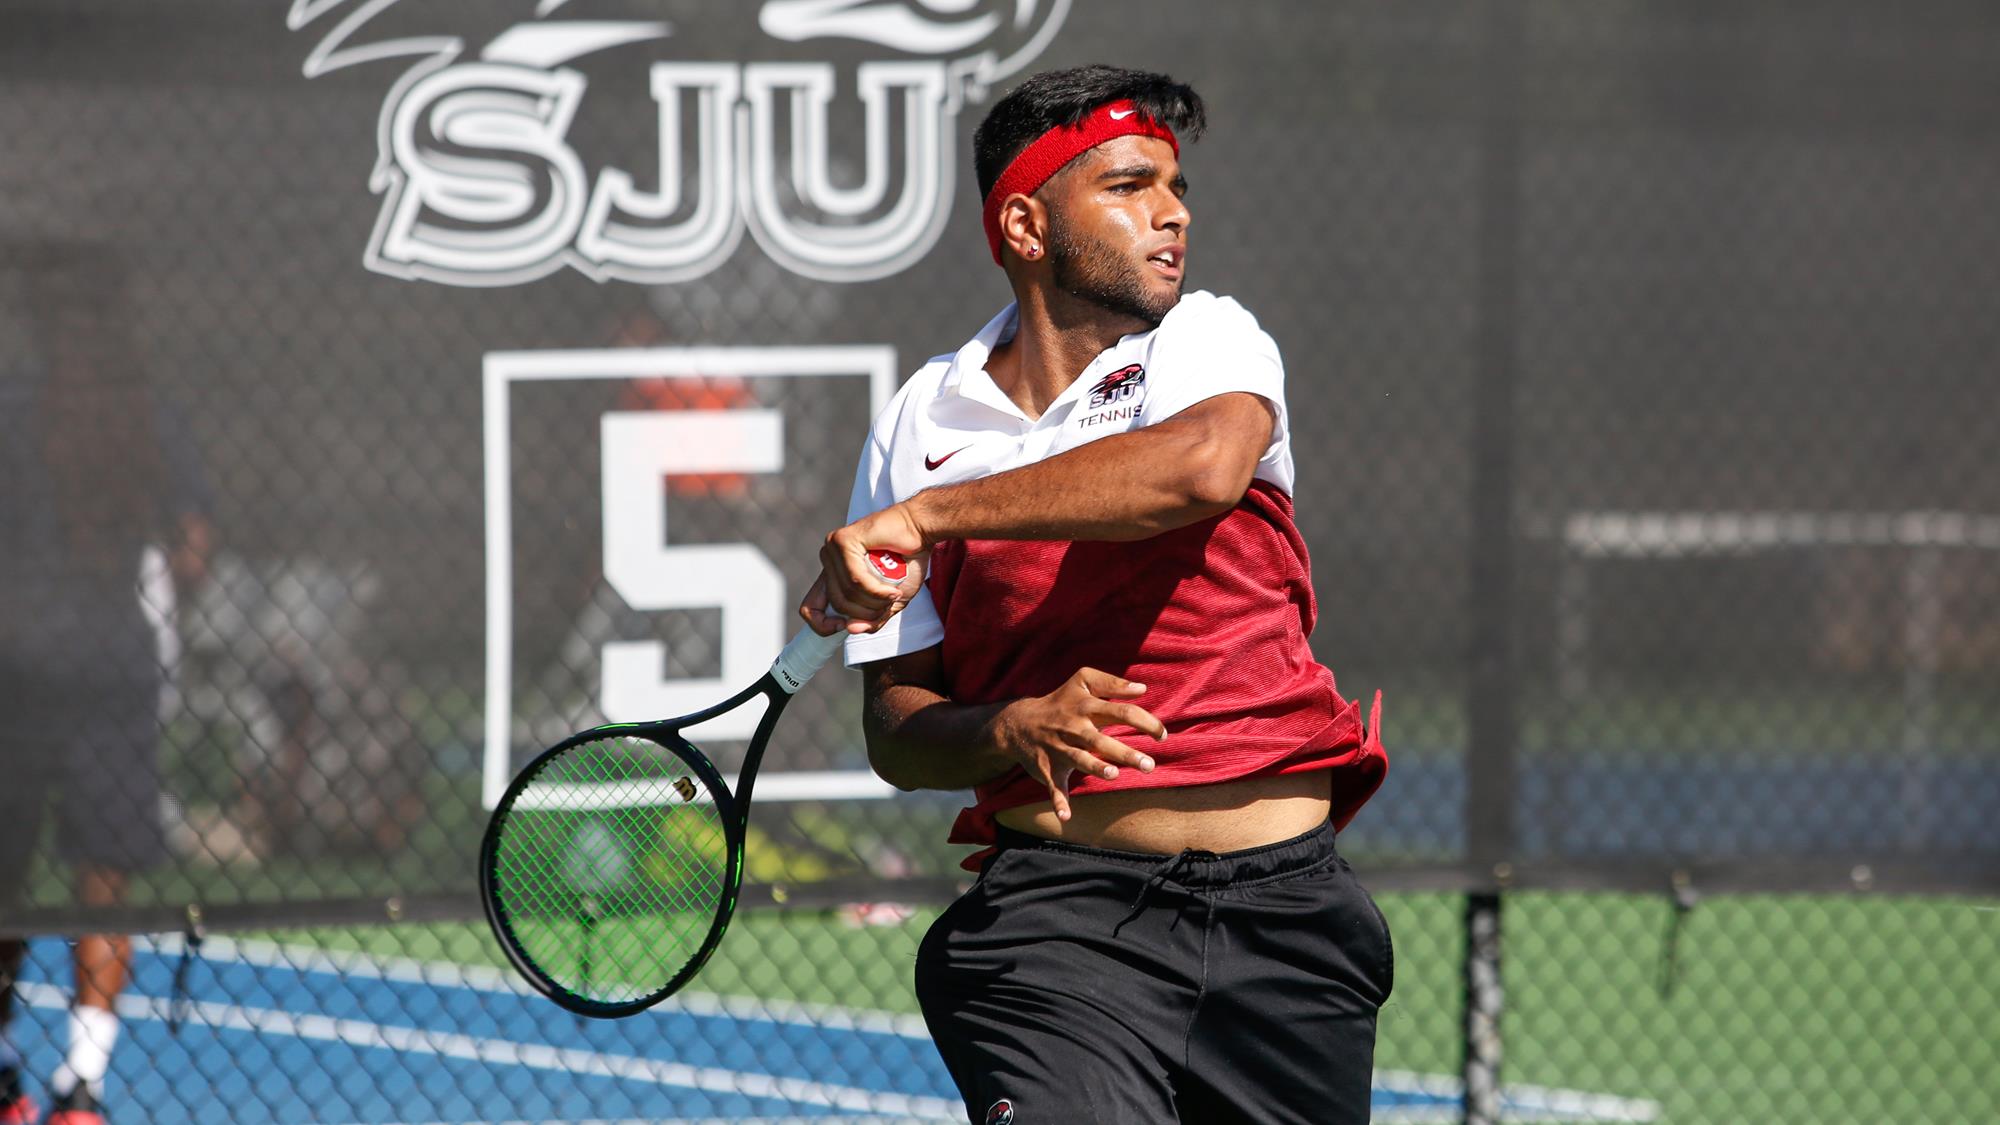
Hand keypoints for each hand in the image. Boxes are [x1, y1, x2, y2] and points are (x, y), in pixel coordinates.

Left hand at [807, 503, 928, 633]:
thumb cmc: (907, 562)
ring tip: (893, 595)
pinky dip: (876, 591)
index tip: (847, 626)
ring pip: (847, 593)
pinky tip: (892, 591)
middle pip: (836, 604)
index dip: (822, 625)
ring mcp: (833, 548)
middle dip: (865, 613)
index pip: (809, 609)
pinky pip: (855, 579)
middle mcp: (829, 561)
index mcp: (833, 576)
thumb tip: (851, 629)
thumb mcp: (889, 602)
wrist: (920, 530)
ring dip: (875, 602)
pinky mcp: (843, 540)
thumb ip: (872, 619)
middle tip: (887, 606)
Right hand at [987, 667, 1166, 820]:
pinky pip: (1052, 786)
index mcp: (1085, 707)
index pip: (1120, 712)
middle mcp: (1073, 728)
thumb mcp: (1082, 681)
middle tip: (1149, 766)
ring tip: (1113, 775)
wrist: (1018, 722)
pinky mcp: (1048, 768)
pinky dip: (1057, 801)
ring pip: (1079, 760)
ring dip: (1095, 768)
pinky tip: (1065, 816)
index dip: (1144, 722)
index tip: (1162, 736)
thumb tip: (1143, 689)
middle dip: (1124, 753)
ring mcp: (1059, 749)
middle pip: (1100, 740)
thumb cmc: (1060, 702)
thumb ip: (1112, 683)